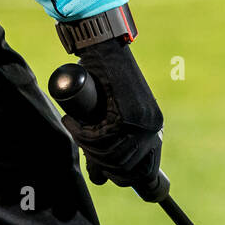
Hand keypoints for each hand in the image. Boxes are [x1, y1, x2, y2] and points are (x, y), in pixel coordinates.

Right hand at [60, 37, 165, 201]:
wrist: (103, 47)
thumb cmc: (102, 75)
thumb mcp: (111, 111)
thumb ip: (109, 137)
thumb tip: (100, 177)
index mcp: (153, 126)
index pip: (145, 169)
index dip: (123, 177)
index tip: (103, 175)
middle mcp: (152, 127)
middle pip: (125, 167)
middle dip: (101, 167)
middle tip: (85, 154)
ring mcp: (140, 123)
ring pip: (111, 156)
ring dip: (88, 149)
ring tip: (75, 131)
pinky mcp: (124, 115)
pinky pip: (99, 138)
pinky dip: (82, 134)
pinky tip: (72, 122)